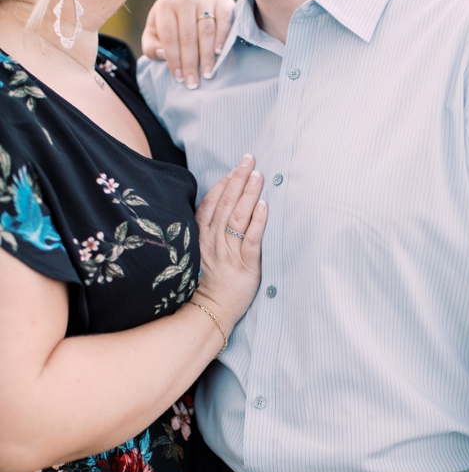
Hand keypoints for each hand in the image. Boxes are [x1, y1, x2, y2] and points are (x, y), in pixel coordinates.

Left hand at [142, 0, 234, 88]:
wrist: (197, 1)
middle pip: (188, 37)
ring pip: (206, 31)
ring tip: (208, 74)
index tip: (179, 79)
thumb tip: (162, 54)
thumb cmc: (174, 24)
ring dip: (207, 55)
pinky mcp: (223, 1)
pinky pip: (224, 21)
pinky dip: (222, 38)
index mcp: (164, 6)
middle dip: (191, 63)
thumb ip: (152, 46)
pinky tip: (219, 53)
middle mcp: (184, 0)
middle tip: (194, 83)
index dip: (174, 59)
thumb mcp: (156, 33)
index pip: (169, 37)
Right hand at [191, 155, 267, 329]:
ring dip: (249, 194)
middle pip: (226, 204)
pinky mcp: (246, 265)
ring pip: (238, 218)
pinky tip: (264, 206)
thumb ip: (208, 230)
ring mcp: (229, 252)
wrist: (209, 312)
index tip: (236, 166)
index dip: (225, 183)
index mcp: (201, 236)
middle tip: (250, 160)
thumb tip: (220, 208)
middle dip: (239, 180)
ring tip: (258, 176)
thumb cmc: (208, 282)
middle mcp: (213, 241)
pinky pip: (251, 240)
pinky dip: (258, 222)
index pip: (212, 202)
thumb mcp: (201, 252)